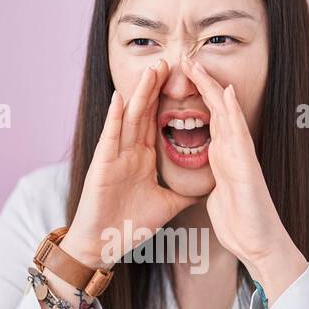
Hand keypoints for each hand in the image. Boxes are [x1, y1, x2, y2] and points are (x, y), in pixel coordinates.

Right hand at [61, 59, 201, 268]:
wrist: (103, 244)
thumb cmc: (129, 226)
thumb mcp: (166, 206)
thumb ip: (183, 194)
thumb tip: (206, 189)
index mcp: (143, 160)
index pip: (156, 124)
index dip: (166, 103)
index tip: (180, 83)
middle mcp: (129, 153)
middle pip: (144, 114)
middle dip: (155, 89)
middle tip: (166, 63)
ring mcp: (115, 157)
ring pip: (130, 119)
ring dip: (140, 95)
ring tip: (150, 71)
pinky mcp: (103, 165)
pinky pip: (110, 137)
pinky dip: (115, 118)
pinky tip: (120, 99)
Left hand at [180, 51, 307, 300]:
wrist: (259, 244)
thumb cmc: (242, 224)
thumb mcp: (220, 198)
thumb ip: (216, 182)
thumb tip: (212, 179)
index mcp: (224, 158)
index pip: (209, 121)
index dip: (198, 99)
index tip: (183, 79)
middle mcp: (233, 152)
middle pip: (216, 110)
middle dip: (203, 84)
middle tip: (187, 58)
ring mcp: (241, 157)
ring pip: (226, 115)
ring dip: (213, 88)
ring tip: (198, 64)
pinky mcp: (246, 167)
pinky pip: (237, 135)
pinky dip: (232, 113)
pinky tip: (226, 93)